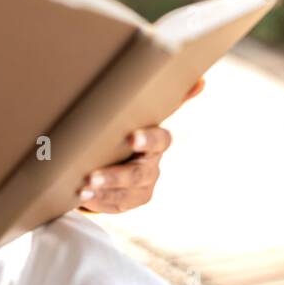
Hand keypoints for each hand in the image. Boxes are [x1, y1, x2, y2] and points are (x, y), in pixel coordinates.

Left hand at [75, 76, 204, 213]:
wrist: (123, 157)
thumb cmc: (132, 129)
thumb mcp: (144, 115)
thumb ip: (169, 100)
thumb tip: (201, 80)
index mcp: (157, 144)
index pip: (160, 141)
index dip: (148, 140)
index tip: (132, 138)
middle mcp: (152, 167)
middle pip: (137, 174)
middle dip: (115, 177)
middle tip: (92, 176)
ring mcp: (141, 188)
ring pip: (124, 193)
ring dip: (103, 192)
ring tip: (83, 189)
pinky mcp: (127, 202)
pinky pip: (114, 204)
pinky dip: (98, 202)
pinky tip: (82, 198)